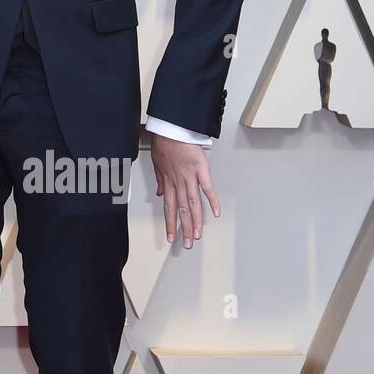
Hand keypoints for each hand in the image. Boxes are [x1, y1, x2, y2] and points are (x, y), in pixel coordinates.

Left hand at [149, 131, 219, 248]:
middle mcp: (178, 183)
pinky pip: (207, 187)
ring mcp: (190, 177)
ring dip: (195, 221)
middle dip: (185, 229)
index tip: (172, 238)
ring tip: (198, 235)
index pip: (169, 208)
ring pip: (193, 203)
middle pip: (182, 210)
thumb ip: (160, 181)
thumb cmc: (164, 144)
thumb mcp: (157, 164)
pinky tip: (216, 212)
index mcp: (168, 183)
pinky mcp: (201, 169)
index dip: (171, 224)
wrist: (170, 129)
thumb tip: (160, 194)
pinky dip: (212, 200)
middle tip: (188, 244)